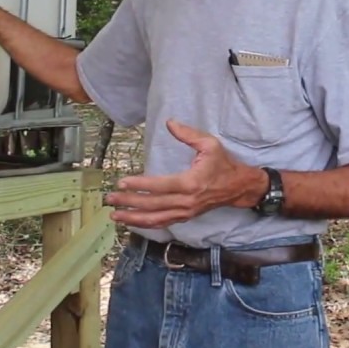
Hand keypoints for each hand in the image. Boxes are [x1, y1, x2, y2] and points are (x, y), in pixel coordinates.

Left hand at [105, 119, 266, 228]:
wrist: (238, 187)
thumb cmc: (223, 164)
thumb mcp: (210, 144)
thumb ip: (188, 134)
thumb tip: (169, 123)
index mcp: (191, 182)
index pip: (160, 186)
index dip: (140, 185)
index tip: (122, 182)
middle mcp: (186, 201)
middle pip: (153, 204)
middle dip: (130, 202)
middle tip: (111, 198)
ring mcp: (185, 212)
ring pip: (155, 218)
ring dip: (133, 218)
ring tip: (115, 215)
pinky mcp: (185, 217)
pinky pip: (162, 223)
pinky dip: (146, 224)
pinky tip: (131, 222)